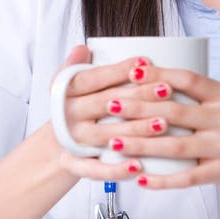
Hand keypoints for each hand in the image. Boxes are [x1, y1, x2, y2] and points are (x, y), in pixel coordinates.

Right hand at [52, 50, 179, 181]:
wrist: (53, 147)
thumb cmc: (73, 110)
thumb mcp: (69, 85)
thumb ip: (78, 66)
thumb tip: (83, 47)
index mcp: (65, 91)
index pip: (93, 78)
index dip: (119, 70)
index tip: (145, 63)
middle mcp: (68, 115)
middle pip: (105, 104)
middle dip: (138, 97)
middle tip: (166, 89)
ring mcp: (72, 141)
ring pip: (107, 136)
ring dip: (136, 130)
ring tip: (163, 123)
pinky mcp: (75, 165)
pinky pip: (96, 170)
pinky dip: (118, 170)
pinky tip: (139, 166)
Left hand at [85, 61, 219, 193]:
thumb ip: (197, 96)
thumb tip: (155, 82)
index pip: (186, 79)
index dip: (157, 74)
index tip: (129, 72)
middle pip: (174, 110)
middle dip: (138, 108)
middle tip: (110, 105)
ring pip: (176, 144)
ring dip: (142, 145)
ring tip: (115, 143)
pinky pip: (188, 177)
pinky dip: (163, 180)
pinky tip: (142, 179)